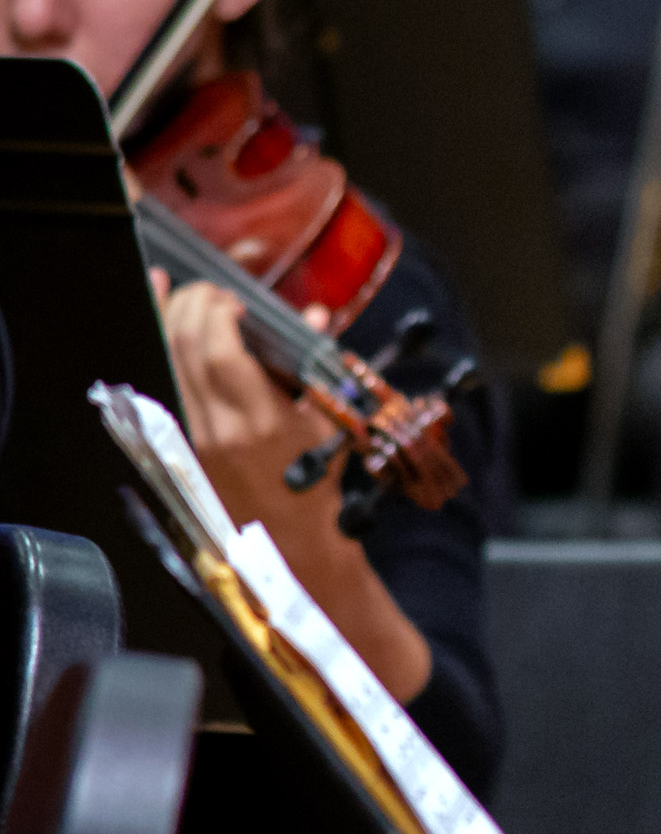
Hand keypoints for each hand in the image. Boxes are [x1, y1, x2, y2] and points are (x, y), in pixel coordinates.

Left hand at [160, 279, 344, 547]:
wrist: (286, 543)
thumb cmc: (315, 485)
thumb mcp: (329, 425)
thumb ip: (318, 366)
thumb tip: (314, 315)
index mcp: (262, 422)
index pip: (222, 353)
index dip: (221, 314)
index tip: (237, 298)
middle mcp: (218, 427)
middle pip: (186, 349)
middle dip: (192, 305)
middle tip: (212, 290)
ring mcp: (193, 436)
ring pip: (166, 362)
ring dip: (167, 318)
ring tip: (177, 290)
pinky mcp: (180, 442)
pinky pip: (164, 382)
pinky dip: (160, 347)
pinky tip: (159, 320)